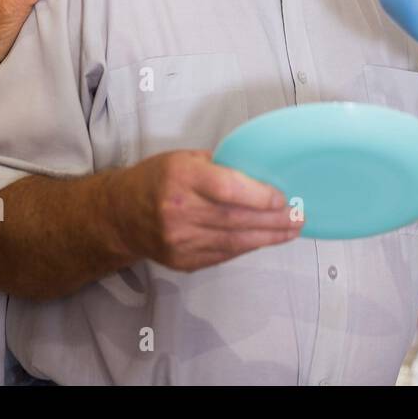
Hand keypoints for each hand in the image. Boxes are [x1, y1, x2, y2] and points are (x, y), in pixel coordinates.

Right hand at [115, 149, 303, 270]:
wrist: (118, 215)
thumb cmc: (156, 179)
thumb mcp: (184, 158)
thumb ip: (220, 166)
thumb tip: (260, 173)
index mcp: (180, 177)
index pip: (226, 189)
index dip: (259, 196)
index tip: (283, 197)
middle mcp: (178, 210)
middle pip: (236, 219)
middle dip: (274, 220)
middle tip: (299, 217)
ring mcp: (179, 240)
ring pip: (234, 240)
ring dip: (268, 237)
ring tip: (292, 231)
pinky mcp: (182, 261)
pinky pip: (224, 254)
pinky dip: (248, 246)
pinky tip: (265, 239)